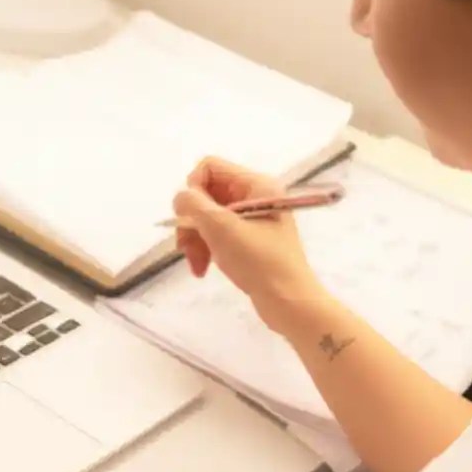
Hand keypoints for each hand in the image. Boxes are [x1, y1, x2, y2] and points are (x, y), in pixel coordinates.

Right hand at [173, 157, 325, 332]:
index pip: (210, 167)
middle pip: (206, 194)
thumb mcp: (221, 228)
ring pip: (208, 217)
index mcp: (255, 185)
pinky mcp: (248, 241)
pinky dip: (206, 249)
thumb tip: (181, 198)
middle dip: (191, 221)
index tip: (190, 215)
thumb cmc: (259, 261)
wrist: (289, 303)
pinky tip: (203, 269)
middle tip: (186, 247)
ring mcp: (252, 219)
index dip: (193, 188)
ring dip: (195, 239)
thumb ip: (194, 205)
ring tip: (196, 265)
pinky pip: (217, 235)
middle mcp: (254, 196)